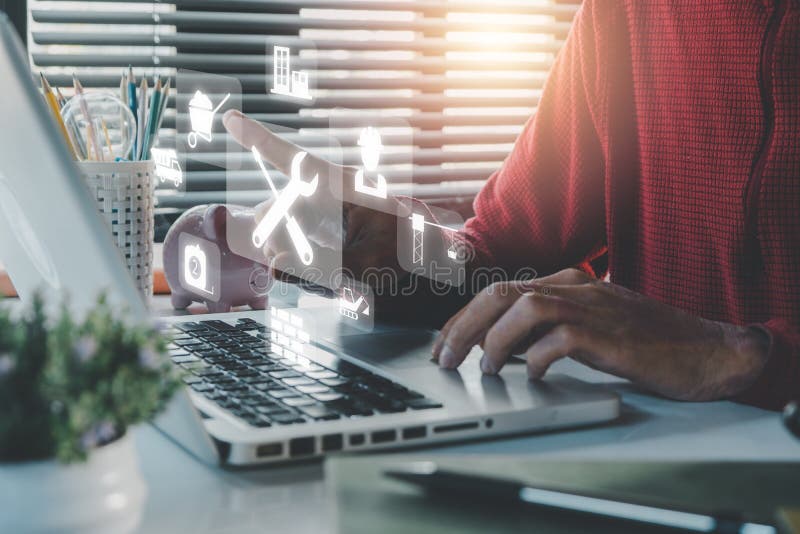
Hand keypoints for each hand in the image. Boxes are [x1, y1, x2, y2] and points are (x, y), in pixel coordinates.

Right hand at [223, 110, 406, 282]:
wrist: (428, 265)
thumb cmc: (405, 259)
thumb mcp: (365, 267)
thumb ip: (319, 267)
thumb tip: (274, 265)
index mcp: (347, 190)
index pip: (296, 162)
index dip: (260, 141)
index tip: (231, 119)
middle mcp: (336, 191)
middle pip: (284, 203)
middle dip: (275, 232)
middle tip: (280, 262)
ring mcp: (334, 206)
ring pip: (290, 220)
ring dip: (288, 246)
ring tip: (311, 272)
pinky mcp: (334, 222)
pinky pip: (302, 231)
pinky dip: (300, 251)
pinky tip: (316, 270)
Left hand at [432, 268, 771, 401]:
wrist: (706, 350)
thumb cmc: (646, 341)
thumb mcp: (588, 324)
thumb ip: (547, 327)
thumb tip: (500, 349)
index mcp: (566, 282)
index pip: (498, 291)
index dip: (463, 318)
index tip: (443, 345)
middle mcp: (574, 287)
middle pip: (500, 294)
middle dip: (463, 326)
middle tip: (444, 358)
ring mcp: (592, 307)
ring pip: (523, 308)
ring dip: (495, 341)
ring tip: (485, 369)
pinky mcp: (610, 334)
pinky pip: (559, 339)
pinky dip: (536, 358)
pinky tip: (532, 376)